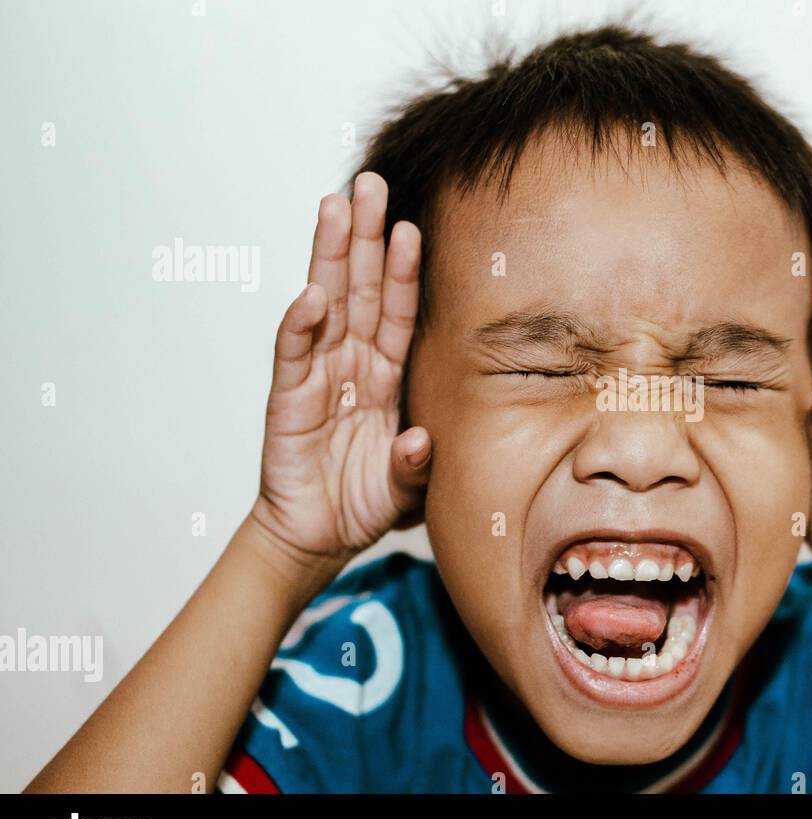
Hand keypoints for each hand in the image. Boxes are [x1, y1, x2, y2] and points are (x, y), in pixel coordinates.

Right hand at [249, 173, 430, 568]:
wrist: (318, 537)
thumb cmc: (364, 501)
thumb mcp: (409, 485)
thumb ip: (418, 463)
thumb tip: (419, 440)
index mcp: (386, 374)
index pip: (399, 312)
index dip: (406, 271)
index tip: (414, 227)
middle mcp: (352, 364)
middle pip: (361, 289)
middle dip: (365, 237)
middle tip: (370, 183)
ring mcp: (317, 376)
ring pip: (325, 304)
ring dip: (331, 257)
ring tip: (334, 208)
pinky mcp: (288, 400)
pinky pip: (293, 355)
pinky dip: (300, 324)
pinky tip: (310, 293)